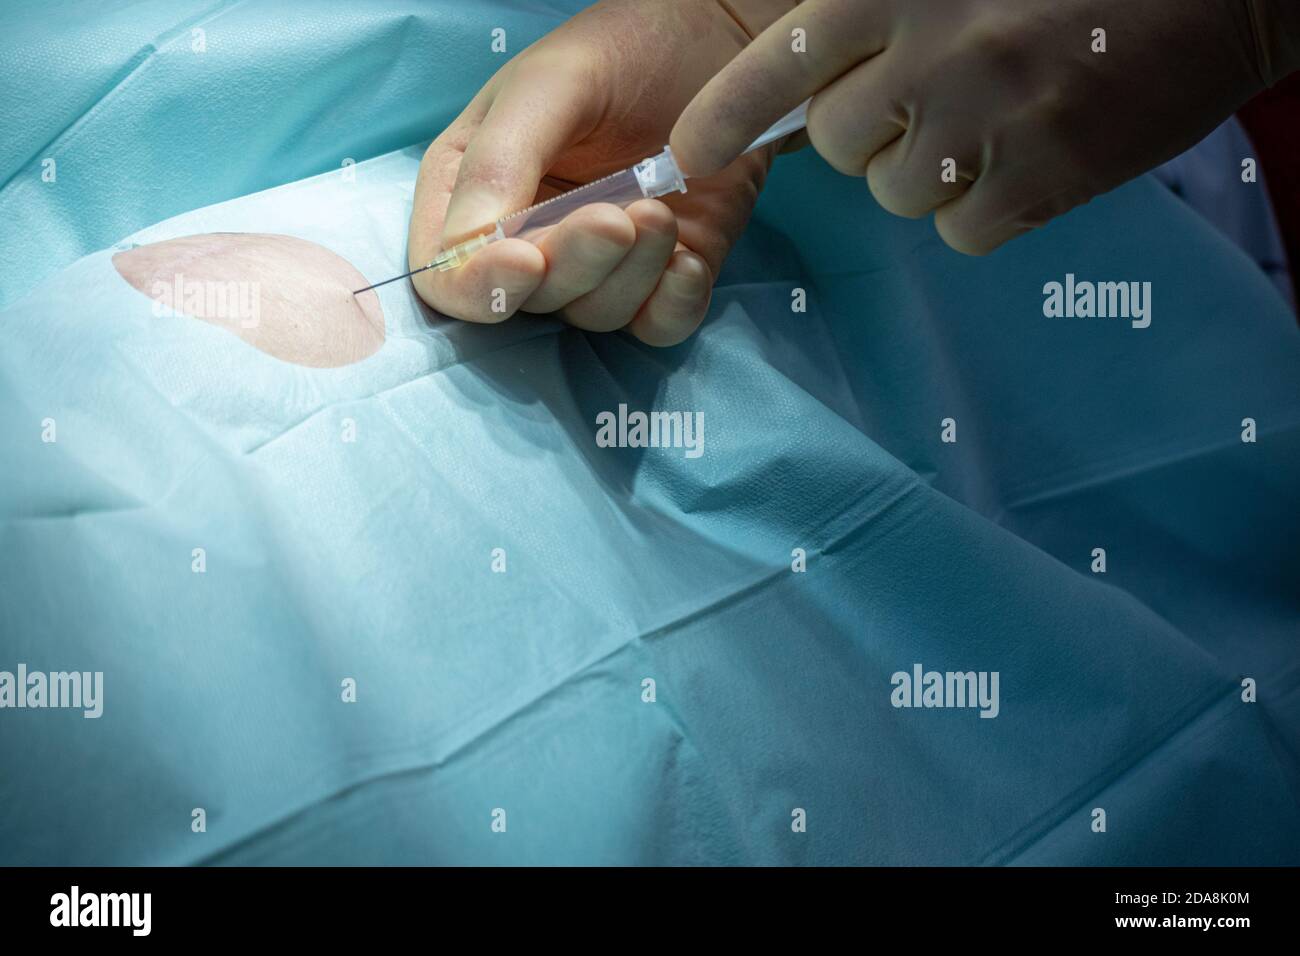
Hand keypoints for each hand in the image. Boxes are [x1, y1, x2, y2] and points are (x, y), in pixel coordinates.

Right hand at [408, 0, 795, 345]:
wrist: (720, 44)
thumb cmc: (621, 49)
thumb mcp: (548, 83)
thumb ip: (498, 161)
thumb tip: (468, 246)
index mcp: (474, 193)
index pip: (449, 276)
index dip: (481, 285)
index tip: (526, 260)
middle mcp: (528, 240)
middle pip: (528, 301)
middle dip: (574, 265)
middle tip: (618, 217)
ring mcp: (598, 266)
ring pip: (595, 314)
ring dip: (631, 274)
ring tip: (660, 209)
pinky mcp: (660, 279)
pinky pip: (657, 327)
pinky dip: (672, 306)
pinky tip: (687, 262)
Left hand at [672, 0, 1299, 254]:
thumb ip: (869, 11)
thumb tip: (797, 68)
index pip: (776, 67)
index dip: (720, 119)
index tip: (683, 158)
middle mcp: (929, 51)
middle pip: (833, 144)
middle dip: (865, 132)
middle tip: (931, 95)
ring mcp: (986, 120)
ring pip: (894, 193)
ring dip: (927, 172)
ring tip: (992, 119)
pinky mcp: (1042, 178)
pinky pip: (961, 230)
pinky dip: (985, 209)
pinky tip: (1029, 157)